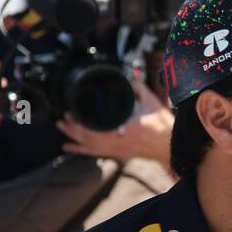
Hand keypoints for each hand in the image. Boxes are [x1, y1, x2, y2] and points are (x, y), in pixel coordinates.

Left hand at [56, 79, 173, 166]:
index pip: (100, 125)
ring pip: (88, 145)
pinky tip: (68, 146)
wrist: (170, 147)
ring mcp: (116, 149)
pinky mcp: (116, 154)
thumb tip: (130, 77)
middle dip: (75, 126)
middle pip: (89, 136)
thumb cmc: (163, 126)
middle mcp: (119, 140)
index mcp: (127, 127)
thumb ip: (139, 89)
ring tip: (62, 125)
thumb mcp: (152, 103)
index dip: (84, 120)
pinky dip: (79, 149)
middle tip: (65, 116)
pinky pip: (93, 153)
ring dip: (73, 135)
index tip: (75, 110)